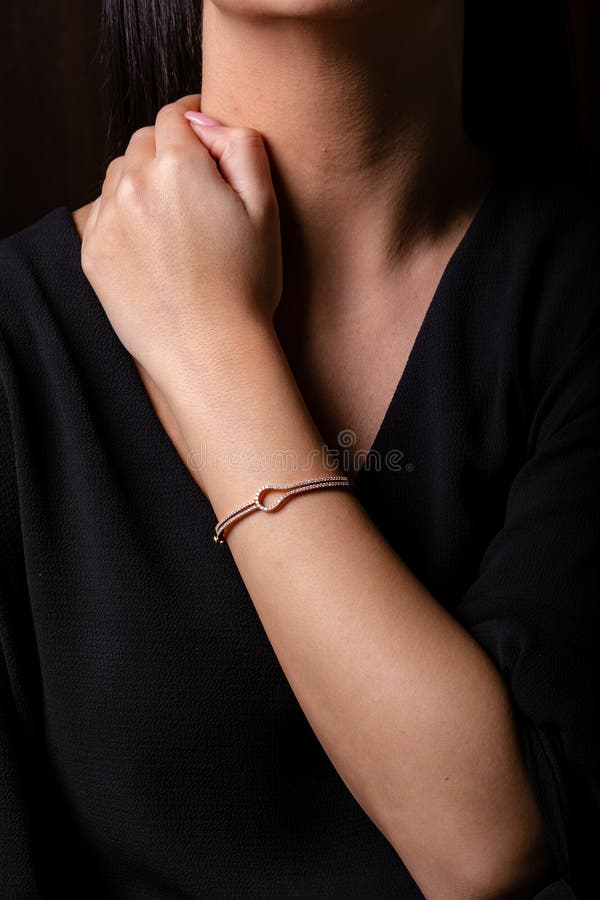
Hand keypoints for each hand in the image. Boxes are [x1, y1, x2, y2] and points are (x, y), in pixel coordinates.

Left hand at [81, 94, 282, 396]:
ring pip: (119, 176)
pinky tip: (152, 244)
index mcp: (177, 166)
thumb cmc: (247, 284)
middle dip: (167, 150)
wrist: (211, 352)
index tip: (204, 133)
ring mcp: (107, 221)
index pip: (176, 116)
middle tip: (195, 181)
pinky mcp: (93, 255)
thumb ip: (241, 146)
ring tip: (172, 215)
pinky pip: (103, 215)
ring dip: (141, 180)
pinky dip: (123, 215)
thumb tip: (207, 122)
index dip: (194, 119)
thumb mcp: (266, 208)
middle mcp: (133, 185)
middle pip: (143, 142)